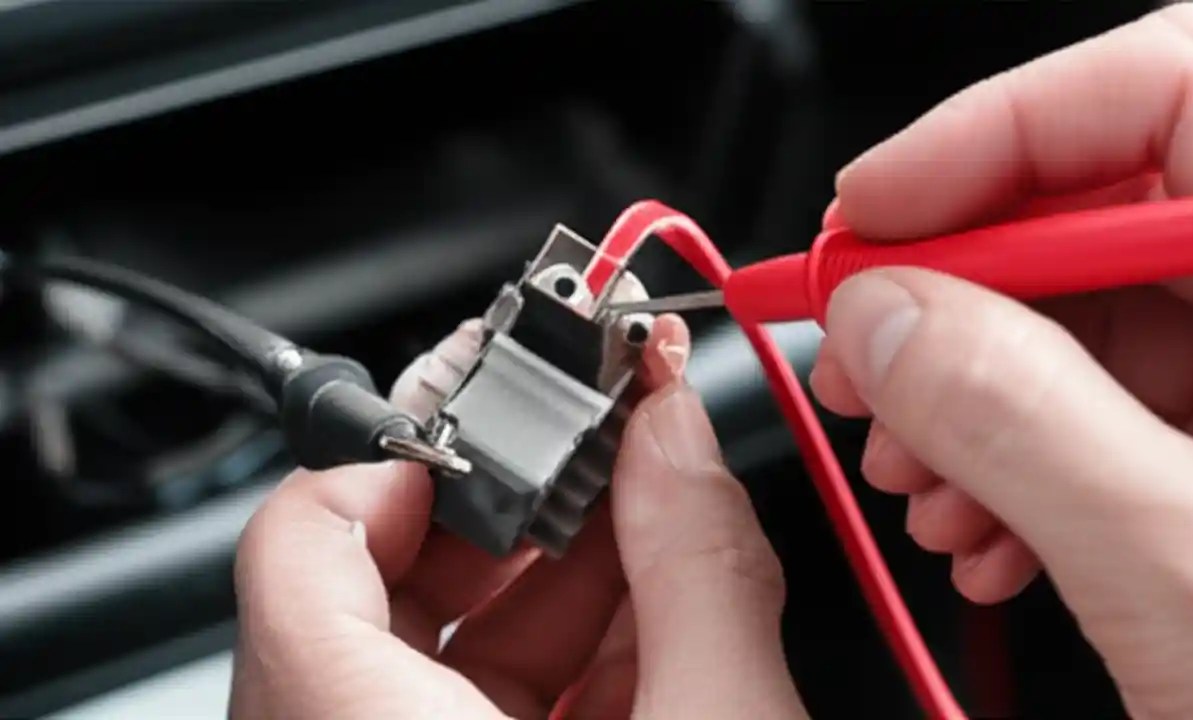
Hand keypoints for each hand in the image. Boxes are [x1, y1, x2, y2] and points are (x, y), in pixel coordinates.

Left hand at [230, 317, 806, 718]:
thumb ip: (702, 571)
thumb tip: (680, 432)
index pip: (297, 544)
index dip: (408, 448)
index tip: (512, 417)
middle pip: (375, 589)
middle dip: (509, 505)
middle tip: (600, 456)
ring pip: (437, 652)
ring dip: (554, 578)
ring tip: (654, 528)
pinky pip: (483, 707)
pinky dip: (570, 657)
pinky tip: (659, 624)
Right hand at [811, 4, 1192, 717]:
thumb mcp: (1191, 570)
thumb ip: (1020, 421)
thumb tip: (885, 316)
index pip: (1169, 94)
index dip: (997, 131)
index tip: (874, 213)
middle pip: (1104, 215)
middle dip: (953, 296)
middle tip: (861, 359)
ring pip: (1088, 320)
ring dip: (969, 397)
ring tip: (921, 484)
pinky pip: (1107, 407)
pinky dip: (1018, 461)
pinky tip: (986, 534)